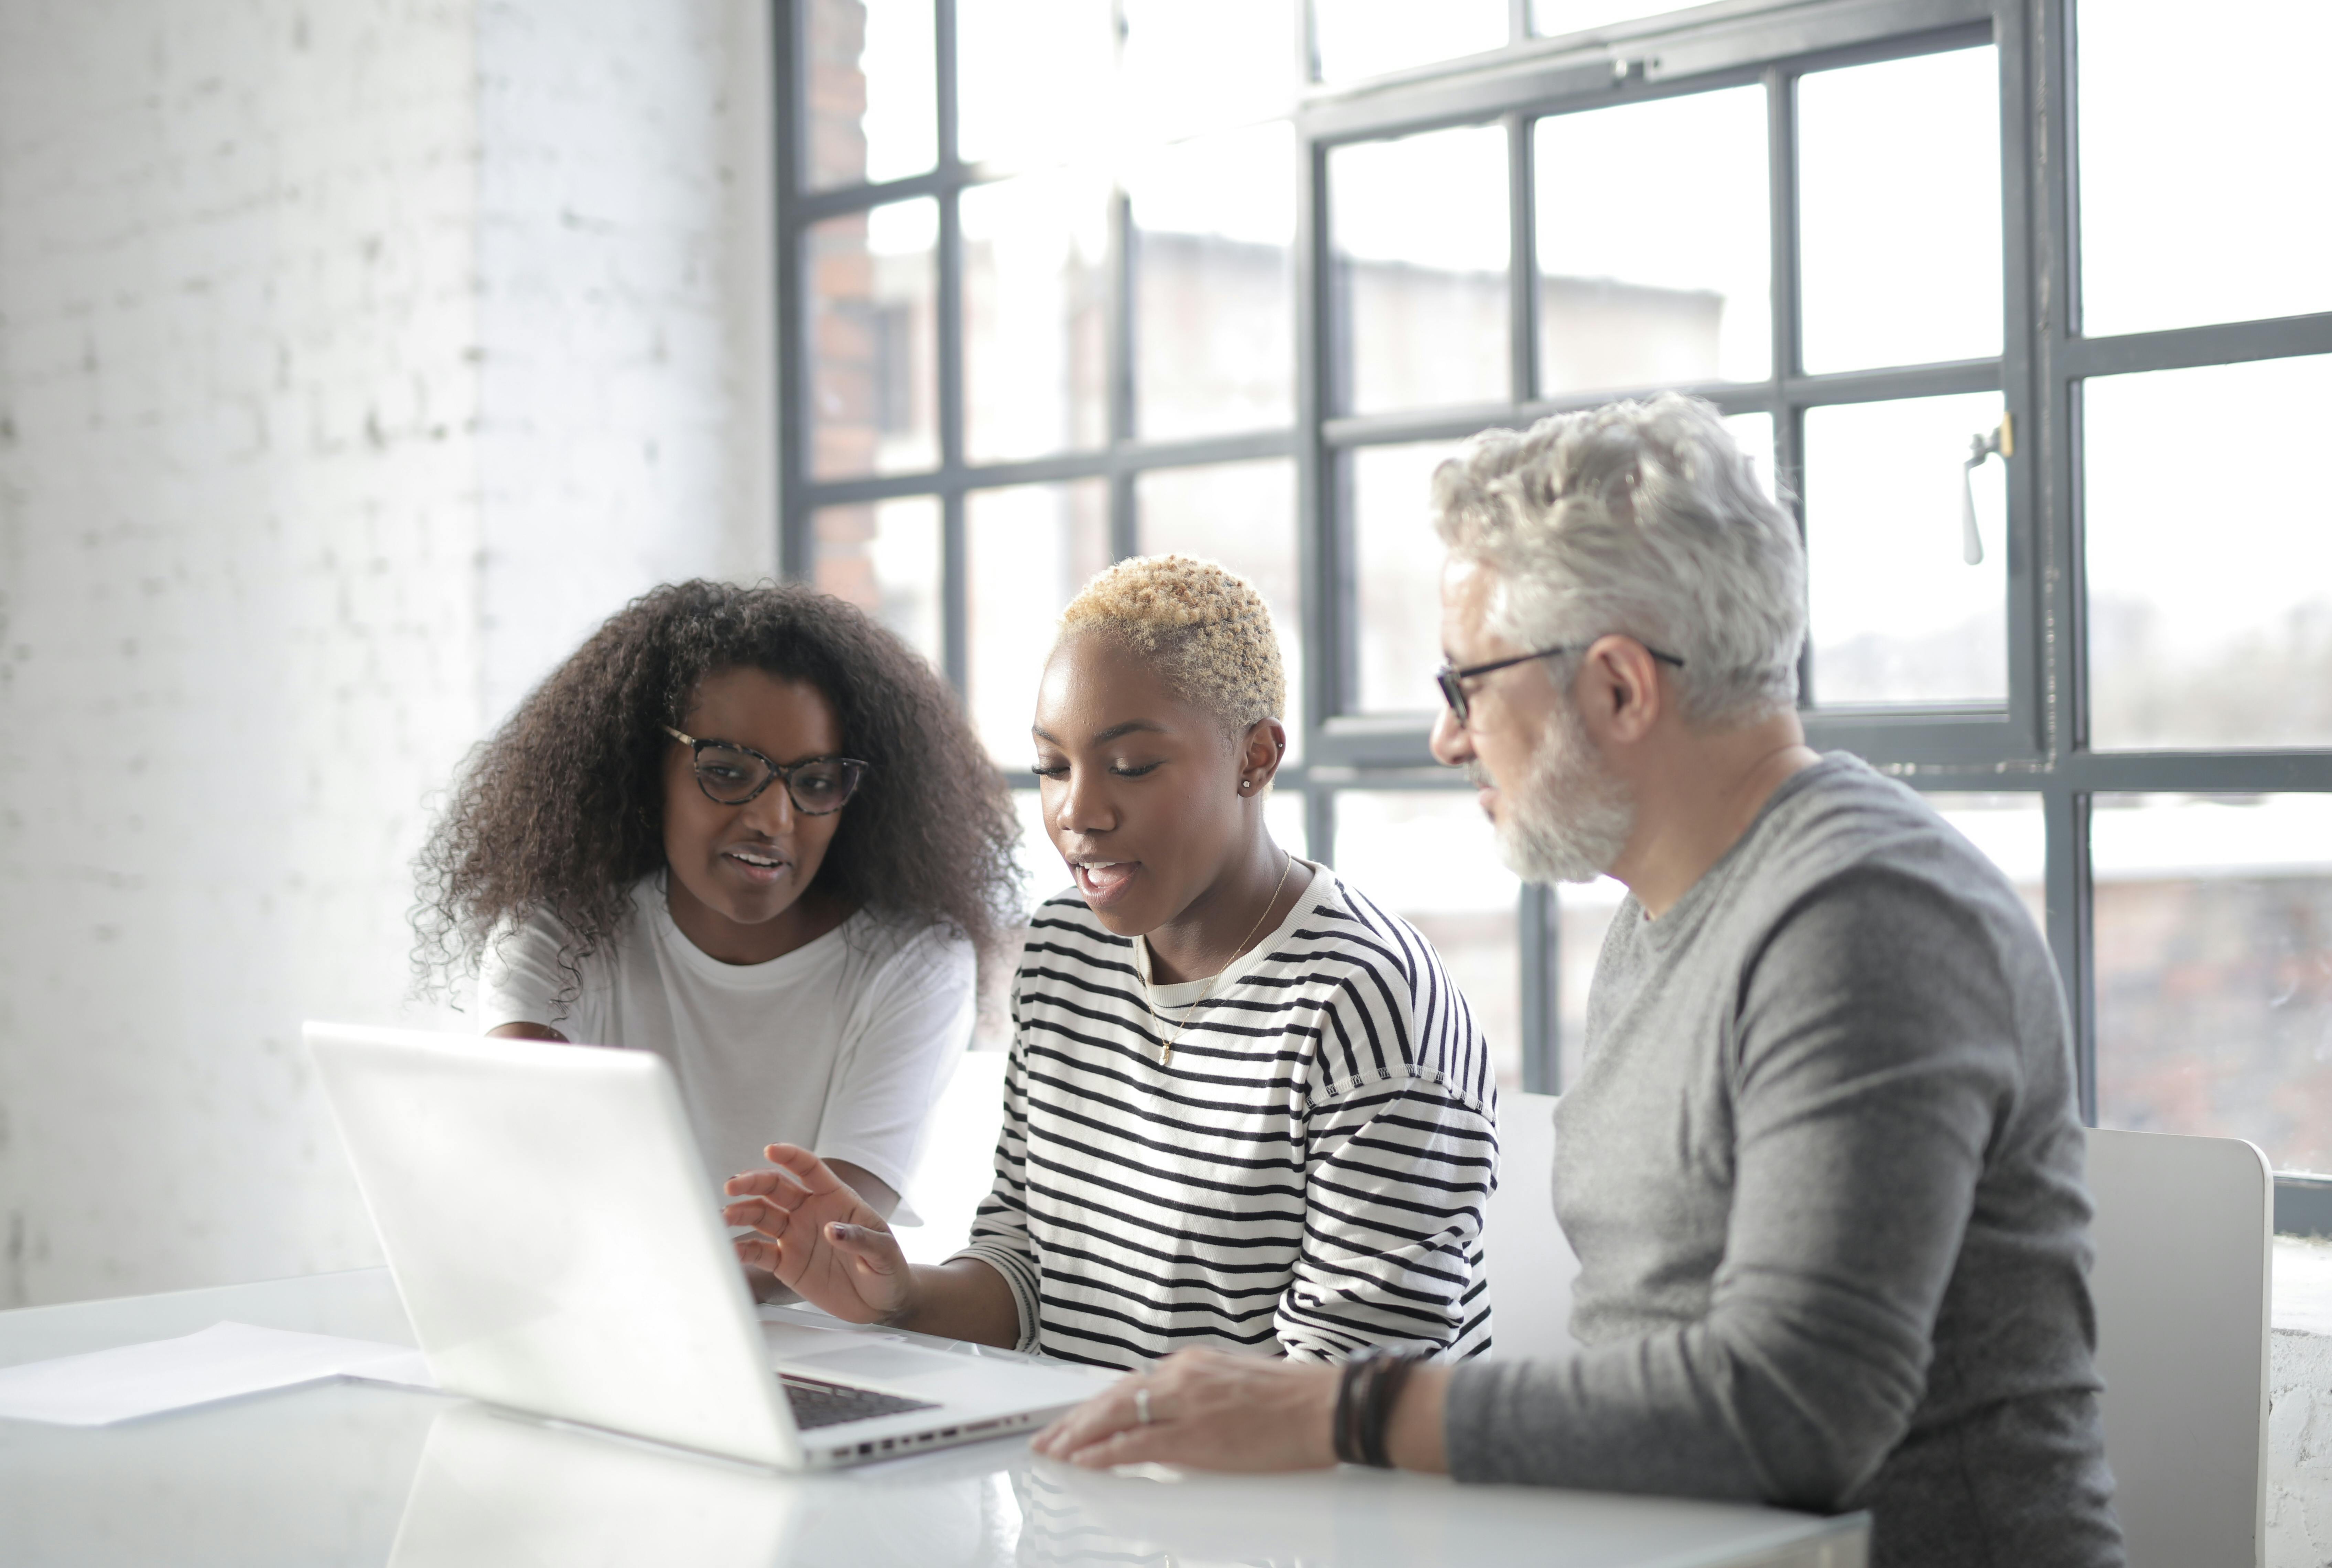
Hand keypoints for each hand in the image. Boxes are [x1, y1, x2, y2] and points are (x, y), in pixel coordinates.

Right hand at [723, 1144, 915, 1325]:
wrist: (880, 1303)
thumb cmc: (888, 1269)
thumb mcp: (884, 1252)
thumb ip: (861, 1239)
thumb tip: (833, 1230)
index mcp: (836, 1199)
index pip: (810, 1169)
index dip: (791, 1156)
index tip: (771, 1149)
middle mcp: (810, 1212)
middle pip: (776, 1188)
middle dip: (753, 1182)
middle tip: (733, 1185)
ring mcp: (796, 1236)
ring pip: (761, 1215)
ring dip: (742, 1212)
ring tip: (725, 1216)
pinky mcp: (787, 1263)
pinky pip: (759, 1251)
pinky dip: (743, 1249)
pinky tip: (731, 1249)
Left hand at [1029, 1348, 1339, 1471]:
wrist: (1327, 1407)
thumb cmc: (1295, 1400)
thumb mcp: (1238, 1382)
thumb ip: (1203, 1393)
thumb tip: (1180, 1412)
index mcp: (1193, 1364)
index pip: (1132, 1383)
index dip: (1099, 1403)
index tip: (1077, 1416)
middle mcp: (1182, 1376)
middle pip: (1113, 1396)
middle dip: (1076, 1418)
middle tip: (1048, 1436)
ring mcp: (1186, 1405)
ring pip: (1115, 1416)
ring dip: (1079, 1434)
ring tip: (1053, 1449)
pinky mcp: (1194, 1437)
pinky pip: (1134, 1445)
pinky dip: (1103, 1453)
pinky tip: (1082, 1461)